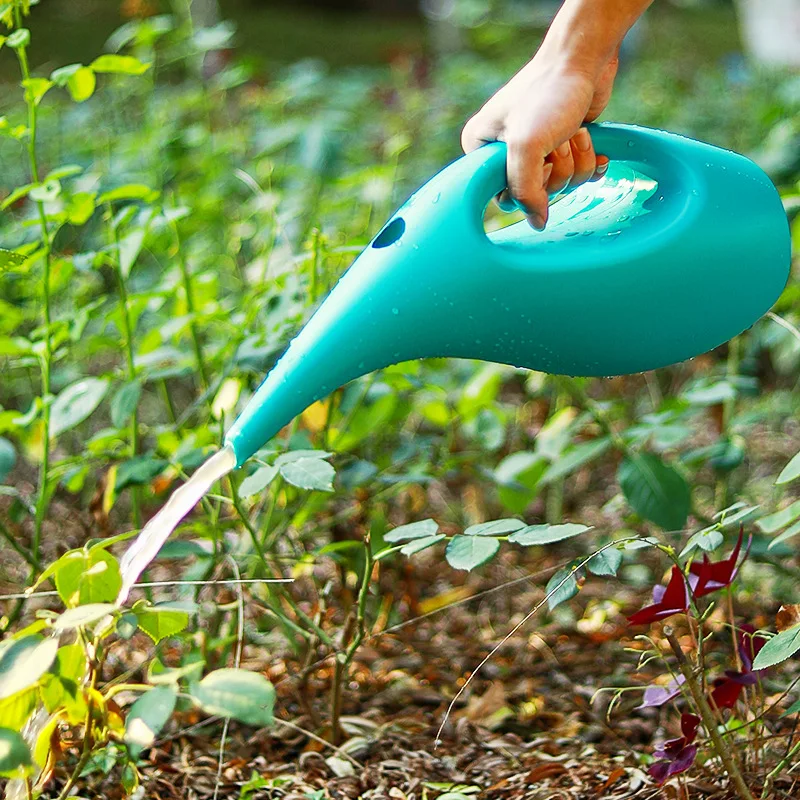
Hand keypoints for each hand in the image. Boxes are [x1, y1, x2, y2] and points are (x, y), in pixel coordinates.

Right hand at [461, 53, 618, 229]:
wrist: (583, 56)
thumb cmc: (548, 93)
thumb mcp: (526, 145)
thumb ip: (526, 191)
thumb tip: (537, 224)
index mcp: (480, 149)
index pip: (503, 197)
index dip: (528, 186)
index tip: (538, 160)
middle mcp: (504, 151)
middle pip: (535, 193)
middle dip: (557, 170)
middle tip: (559, 141)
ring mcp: (535, 149)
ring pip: (561, 184)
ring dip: (577, 161)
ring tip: (575, 132)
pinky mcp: (562, 144)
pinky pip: (578, 174)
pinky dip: (591, 161)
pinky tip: (594, 144)